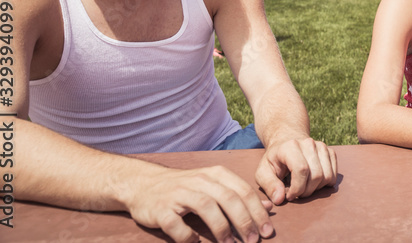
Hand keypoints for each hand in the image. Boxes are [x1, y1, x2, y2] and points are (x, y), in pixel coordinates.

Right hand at [125, 164, 273, 242]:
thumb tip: (267, 207)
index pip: (243, 191)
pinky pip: (176, 224)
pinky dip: (187, 236)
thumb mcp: (214, 185)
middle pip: (229, 198)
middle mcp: (199, 180)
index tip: (267, 231)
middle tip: (253, 240)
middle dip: (244, 221)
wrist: (143, 184)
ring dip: (221, 228)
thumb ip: (239, 195)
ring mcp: (179, 194)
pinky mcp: (161, 209)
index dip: (257, 212)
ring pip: (206, 207)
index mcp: (215, 174)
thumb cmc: (185, 187)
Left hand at [255, 138, 336, 203]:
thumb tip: (280, 199)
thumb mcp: (263, 172)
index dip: (297, 188)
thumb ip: (269, 185)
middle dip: (306, 191)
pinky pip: (334, 174)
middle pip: (316, 175)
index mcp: (290, 146)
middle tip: (296, 193)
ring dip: (316, 189)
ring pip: (327, 176)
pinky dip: (325, 184)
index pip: (301, 169)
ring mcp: (321, 146)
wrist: (287, 141)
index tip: (289, 195)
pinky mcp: (330, 152)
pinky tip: (312, 182)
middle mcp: (309, 143)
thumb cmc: (274, 159)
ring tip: (304, 187)